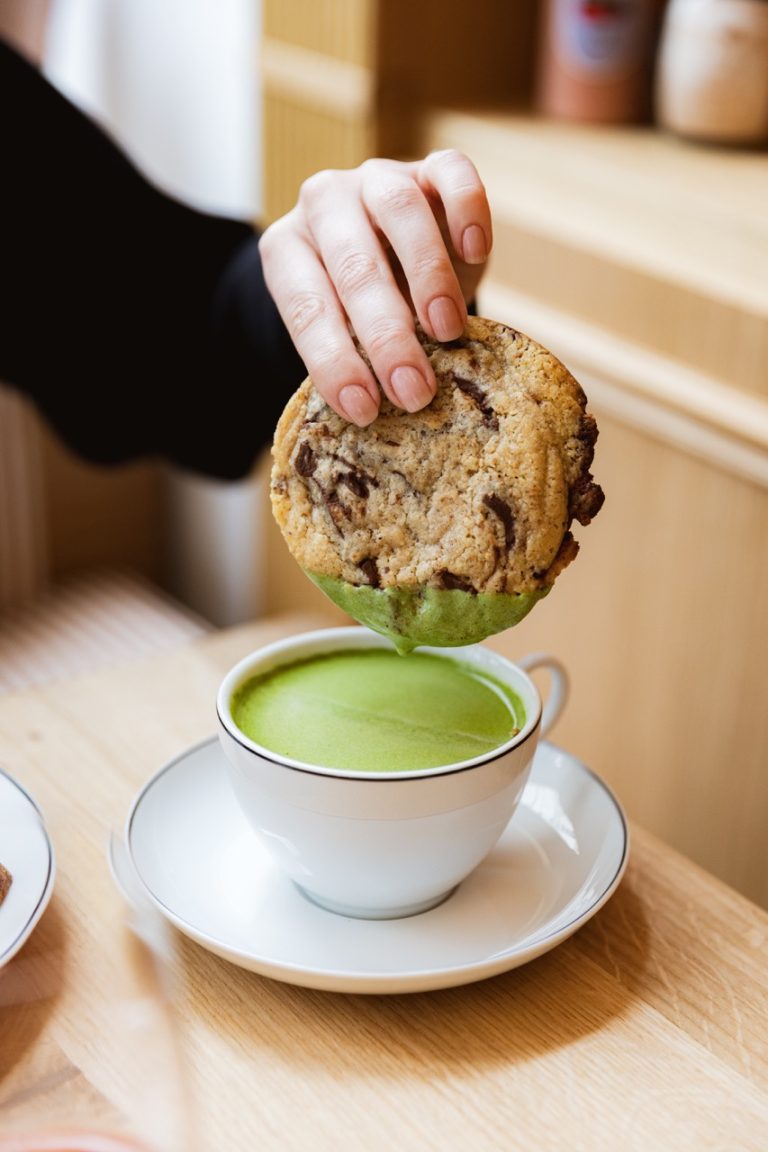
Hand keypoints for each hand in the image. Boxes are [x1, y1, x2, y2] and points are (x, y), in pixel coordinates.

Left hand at [259, 150, 491, 424]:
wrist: (390, 249)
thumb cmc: (360, 307)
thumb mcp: (344, 332)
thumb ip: (355, 356)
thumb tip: (383, 410)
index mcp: (287, 249)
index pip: (305, 307)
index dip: (333, 361)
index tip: (365, 409)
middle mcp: (325, 204)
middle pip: (353, 263)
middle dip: (385, 334)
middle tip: (414, 389)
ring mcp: (376, 178)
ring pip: (398, 209)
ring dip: (427, 276)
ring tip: (448, 332)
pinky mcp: (430, 167)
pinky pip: (451, 172)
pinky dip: (467, 210)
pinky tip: (476, 254)